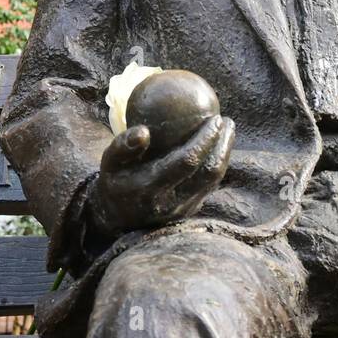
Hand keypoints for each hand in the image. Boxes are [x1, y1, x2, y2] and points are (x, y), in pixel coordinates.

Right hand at [89, 114, 234, 233]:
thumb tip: (144, 131)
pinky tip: (219, 145)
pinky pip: (210, 185)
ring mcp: (183, 210)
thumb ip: (122, 146)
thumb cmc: (115, 180)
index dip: (204, 141)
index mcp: (151, 188)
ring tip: (229, 130)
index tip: (215, 118)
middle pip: (208, 173)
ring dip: (225, 154)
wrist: (116, 218)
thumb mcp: (108, 162)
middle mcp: (171, 202)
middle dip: (223, 145)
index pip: (187, 162)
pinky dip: (218, 163)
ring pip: (214, 180)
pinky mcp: (190, 212)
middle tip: (228, 121)